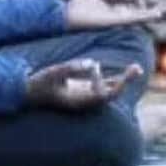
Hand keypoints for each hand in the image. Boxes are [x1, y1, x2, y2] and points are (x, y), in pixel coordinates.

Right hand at [25, 58, 143, 110]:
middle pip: (111, 95)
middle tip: (137, 68)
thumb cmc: (39, 84)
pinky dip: (115, 79)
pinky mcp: (84, 91)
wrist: (28, 94)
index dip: (102, 80)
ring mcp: (86, 97)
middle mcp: (85, 102)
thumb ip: (72, 67)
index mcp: (79, 102)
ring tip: (136, 68)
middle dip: (124, 82)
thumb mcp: (53, 73)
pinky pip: (104, 87)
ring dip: (123, 80)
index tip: (93, 66)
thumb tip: (93, 62)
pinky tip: (127, 72)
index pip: (101, 95)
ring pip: (110, 91)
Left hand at [64, 0, 165, 29]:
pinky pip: (139, 17)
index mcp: (118, 10)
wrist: (66, 18)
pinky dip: (151, 14)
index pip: (138, 4)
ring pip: (148, 15)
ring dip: (163, 11)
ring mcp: (123, 20)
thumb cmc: (78, 7)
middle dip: (164, 7)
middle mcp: (123, 17)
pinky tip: (163, 12)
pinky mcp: (120, 21)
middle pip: (149, 12)